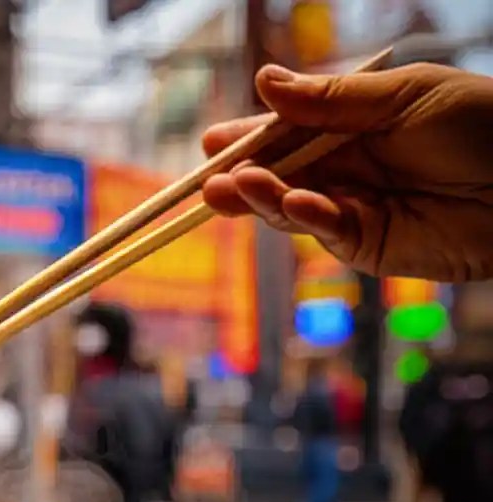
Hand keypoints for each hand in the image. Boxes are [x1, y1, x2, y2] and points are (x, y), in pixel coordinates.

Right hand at [202, 63, 492, 281]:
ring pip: (290, 208)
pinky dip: (307, 219)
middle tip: (208, 181)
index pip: (285, 133)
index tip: (211, 142)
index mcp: (351, 126)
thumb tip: (264, 82)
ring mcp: (354, 210)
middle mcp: (346, 169)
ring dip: (261, 199)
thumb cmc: (483, 125)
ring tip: (235, 189)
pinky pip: (327, 232)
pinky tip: (293, 202)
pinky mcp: (369, 247)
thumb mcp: (403, 97)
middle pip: (277, 176)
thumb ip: (331, 100)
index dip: (248, 138)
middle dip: (240, 179)